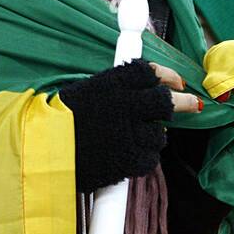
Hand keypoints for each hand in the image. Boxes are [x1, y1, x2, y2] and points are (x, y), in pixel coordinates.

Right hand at [58, 59, 199, 191]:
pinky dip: (143, 159)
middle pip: (166, 101)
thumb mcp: (85, 93)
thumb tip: (143, 90)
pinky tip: (129, 158)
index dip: (167, 76)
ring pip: (160, 135)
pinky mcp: (128, 160)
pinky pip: (150, 159)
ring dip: (154, 137)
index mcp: (113, 83)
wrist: (40, 153)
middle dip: (182, 102)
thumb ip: (115, 91)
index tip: (176, 81)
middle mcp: (126, 105)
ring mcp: (129, 133)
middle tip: (192, 105)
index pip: (150, 72)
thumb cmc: (56, 123)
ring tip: (137, 139)